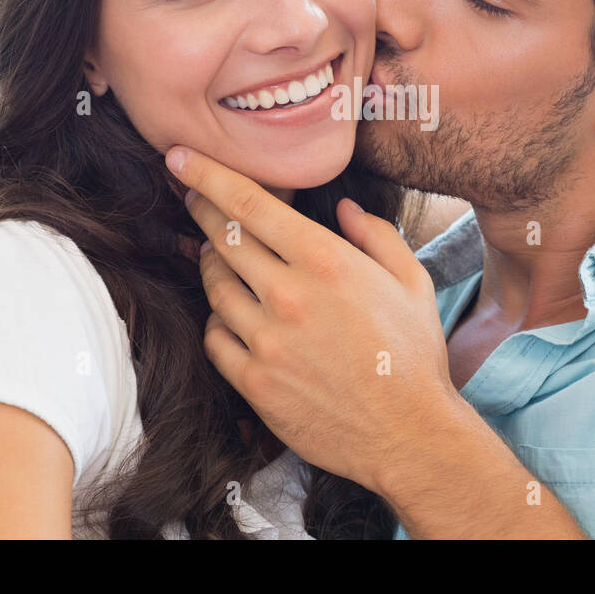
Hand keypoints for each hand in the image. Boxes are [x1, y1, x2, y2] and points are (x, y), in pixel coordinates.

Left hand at [166, 145, 457, 493]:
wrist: (409, 434)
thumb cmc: (414, 355)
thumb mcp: (412, 281)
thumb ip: (376, 235)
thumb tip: (344, 207)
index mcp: (326, 261)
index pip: (249, 204)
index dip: (207, 176)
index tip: (180, 159)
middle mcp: (288, 296)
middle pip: (222, 238)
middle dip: (201, 212)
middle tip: (194, 201)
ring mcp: (266, 341)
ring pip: (214, 286)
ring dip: (210, 266)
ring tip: (218, 258)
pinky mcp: (254, 382)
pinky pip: (214, 337)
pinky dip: (217, 319)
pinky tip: (231, 315)